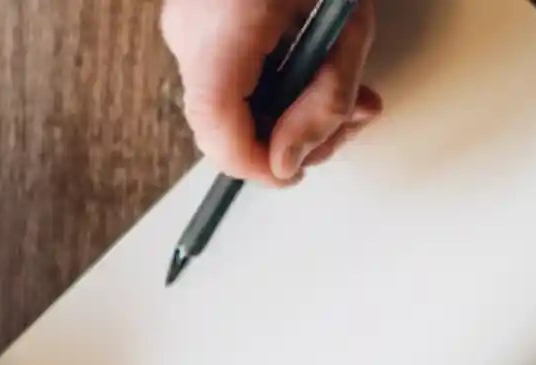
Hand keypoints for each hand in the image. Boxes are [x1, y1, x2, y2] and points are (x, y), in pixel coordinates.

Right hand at [160, 0, 381, 184]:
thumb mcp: (345, 23)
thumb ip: (326, 99)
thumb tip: (289, 163)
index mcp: (225, 26)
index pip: (219, 131)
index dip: (258, 165)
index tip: (297, 170)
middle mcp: (191, 29)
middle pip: (226, 126)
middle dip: (292, 136)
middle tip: (347, 121)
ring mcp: (187, 25)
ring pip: (230, 107)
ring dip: (292, 110)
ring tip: (348, 94)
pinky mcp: (197, 23)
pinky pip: (230, 77)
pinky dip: (277, 85)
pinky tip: (319, 75)